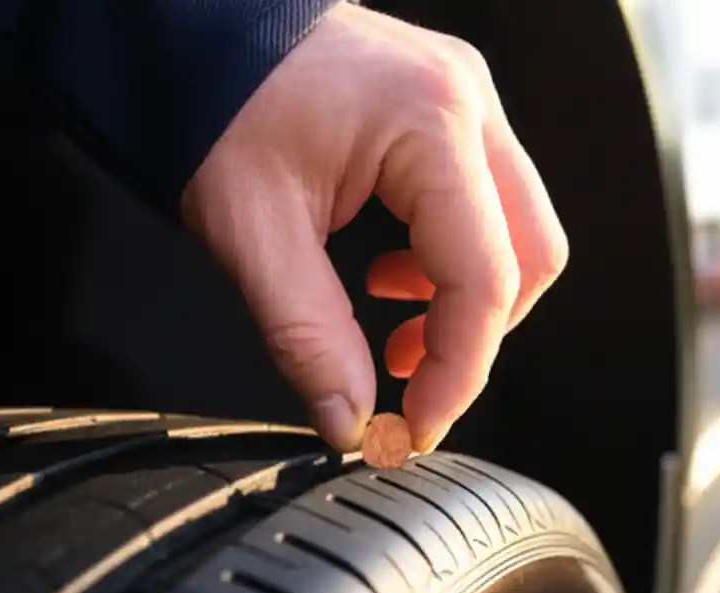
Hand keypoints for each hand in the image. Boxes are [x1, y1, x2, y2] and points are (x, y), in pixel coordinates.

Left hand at [181, 2, 567, 452]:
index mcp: (430, 122)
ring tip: (395, 328)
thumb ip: (308, 336)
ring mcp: (464, 99)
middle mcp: (466, 102)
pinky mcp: (445, 110)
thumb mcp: (252, 231)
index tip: (416, 426)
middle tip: (409, 385)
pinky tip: (390, 274)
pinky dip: (450, 258)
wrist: (192, 31)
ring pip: (516, 232)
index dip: (460, 371)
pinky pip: (484, 202)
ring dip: (465, 299)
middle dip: (475, 337)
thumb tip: (349, 419)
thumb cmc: (215, 98)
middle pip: (528, 256)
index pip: (484, 277)